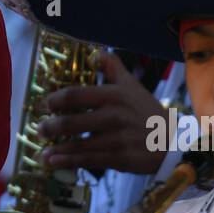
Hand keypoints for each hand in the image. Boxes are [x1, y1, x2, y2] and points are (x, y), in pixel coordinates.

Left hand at [37, 51, 164, 174]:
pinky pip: (88, 160)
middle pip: (71, 122)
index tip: (45, 104)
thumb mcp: (132, 86)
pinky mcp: (119, 158)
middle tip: (40, 129)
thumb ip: (112, 67)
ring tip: (42, 151)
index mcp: (114, 95)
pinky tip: (55, 161)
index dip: (55, 100)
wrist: (173, 143)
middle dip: (50, 127)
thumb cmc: (148, 112)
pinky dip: (68, 161)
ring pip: (78, 145)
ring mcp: (117, 139)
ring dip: (57, 149)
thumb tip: (94, 51)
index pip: (75, 95)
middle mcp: (114, 116)